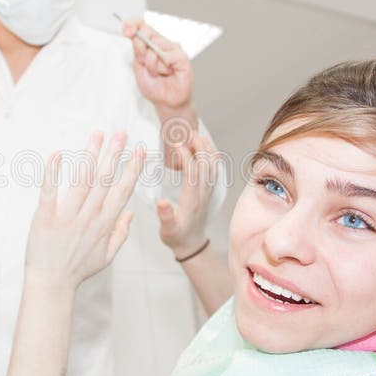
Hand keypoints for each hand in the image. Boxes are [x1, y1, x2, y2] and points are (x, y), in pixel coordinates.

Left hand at [25, 131, 145, 289]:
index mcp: (105, 224)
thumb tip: (130, 213)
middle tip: (121, 133)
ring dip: (90, 156)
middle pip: (104, 180)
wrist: (51, 284)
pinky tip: (57, 154)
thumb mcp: (107, 256)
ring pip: (82, 181)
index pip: (123, 191)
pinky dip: (53, 172)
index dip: (133, 169)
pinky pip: (49, 192)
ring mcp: (67, 216)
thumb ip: (121, 233)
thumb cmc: (77, 270)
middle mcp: (89, 217)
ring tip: (97, 135)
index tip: (140, 150)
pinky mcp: (45, 218)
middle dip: (114, 154)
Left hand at [122, 19, 192, 113]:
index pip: (141, 25)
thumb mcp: (138, 67)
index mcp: (150, 43)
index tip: (127, 30)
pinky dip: (164, 66)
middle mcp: (162, 43)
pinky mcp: (183, 57)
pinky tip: (167, 73)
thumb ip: (137, 51)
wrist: (166, 102)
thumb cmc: (154, 86)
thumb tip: (138, 37)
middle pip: (148, 32)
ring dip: (152, 63)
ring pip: (157, 46)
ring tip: (158, 73)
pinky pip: (169, 55)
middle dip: (141, 50)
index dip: (133, 24)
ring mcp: (173, 49)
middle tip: (144, 63)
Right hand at [156, 135, 218, 258]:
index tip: (177, 144)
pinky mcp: (208, 190)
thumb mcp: (167, 230)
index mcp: (191, 201)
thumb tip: (161, 203)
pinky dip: (211, 156)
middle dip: (199, 147)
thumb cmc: (176, 236)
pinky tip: (207, 146)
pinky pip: (214, 170)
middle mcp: (202, 194)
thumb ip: (165, 216)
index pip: (192, 174)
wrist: (191, 244)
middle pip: (205, 166)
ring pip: (212, 166)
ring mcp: (207, 192)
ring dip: (207, 149)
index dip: (186, 157)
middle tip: (189, 132)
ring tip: (198, 134)